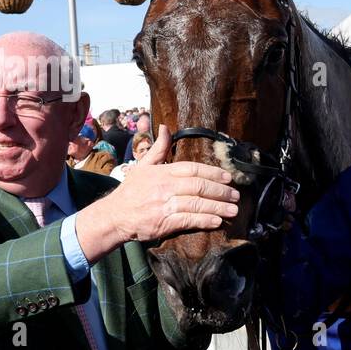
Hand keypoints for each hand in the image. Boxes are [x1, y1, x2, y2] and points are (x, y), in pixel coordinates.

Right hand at [77, 126, 239, 260]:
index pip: (193, 168)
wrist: (114, 216)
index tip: (228, 177)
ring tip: (233, 210)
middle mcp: (165, 187)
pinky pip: (188, 220)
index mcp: (163, 172)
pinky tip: (217, 221)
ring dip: (218, 207)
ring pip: (197, 204)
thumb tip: (165, 127)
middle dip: (221, 191)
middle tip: (236, 195)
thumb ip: (158, 148)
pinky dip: (204, 221)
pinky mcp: (164, 223)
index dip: (213, 172)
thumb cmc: (131, 191)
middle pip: (199, 186)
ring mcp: (165, 205)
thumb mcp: (142, 165)